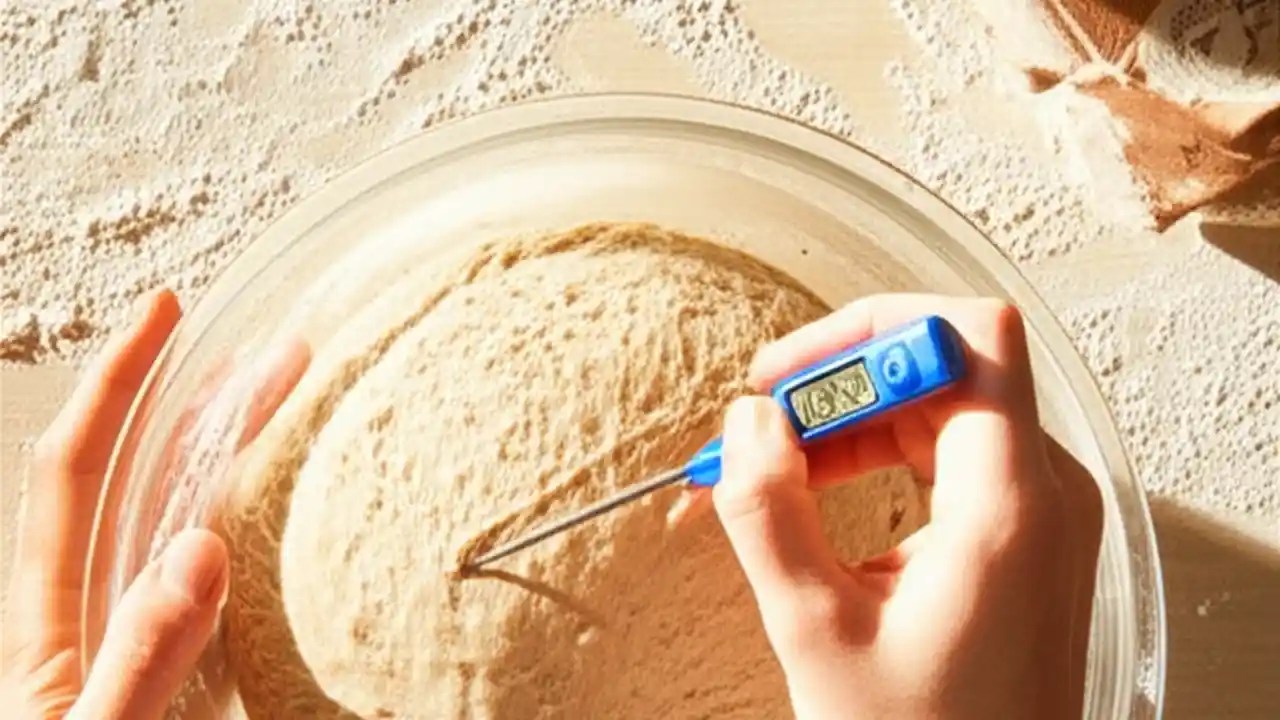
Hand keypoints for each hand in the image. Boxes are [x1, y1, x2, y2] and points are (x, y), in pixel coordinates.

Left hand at [2, 289, 308, 719]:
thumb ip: (137, 663)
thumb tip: (191, 552)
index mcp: (48, 623)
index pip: (76, 473)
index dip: (117, 384)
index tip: (164, 312)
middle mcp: (95, 615)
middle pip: (146, 480)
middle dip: (203, 403)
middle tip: (277, 352)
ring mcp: (147, 643)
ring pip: (189, 524)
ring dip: (235, 457)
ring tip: (291, 408)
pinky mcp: (195, 678)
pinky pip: (226, 584)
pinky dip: (261, 530)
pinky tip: (294, 516)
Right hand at [709, 295, 1101, 718]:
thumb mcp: (817, 632)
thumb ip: (770, 513)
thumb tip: (748, 423)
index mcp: (1011, 507)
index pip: (966, 338)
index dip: (870, 333)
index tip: (789, 375)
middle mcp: (1043, 493)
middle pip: (943, 367)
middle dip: (836, 384)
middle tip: (758, 426)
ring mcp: (1038, 513)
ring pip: (937, 407)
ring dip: (845, 425)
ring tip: (769, 469)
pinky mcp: (1020, 534)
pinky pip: (945, 455)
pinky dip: (873, 459)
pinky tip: (814, 494)